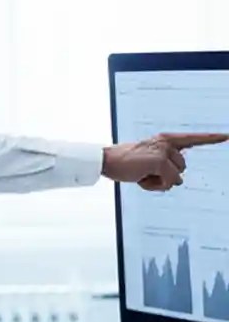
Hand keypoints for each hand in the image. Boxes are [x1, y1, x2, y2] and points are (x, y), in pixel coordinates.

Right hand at [103, 132, 228, 191]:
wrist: (105, 161)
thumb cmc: (124, 163)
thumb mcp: (148, 160)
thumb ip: (165, 164)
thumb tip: (178, 180)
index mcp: (165, 139)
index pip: (193, 138)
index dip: (212, 138)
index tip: (227, 136)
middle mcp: (167, 142)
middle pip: (182, 168)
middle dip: (166, 175)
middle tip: (144, 172)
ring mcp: (164, 151)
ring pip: (177, 177)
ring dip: (160, 181)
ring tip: (141, 174)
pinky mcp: (160, 161)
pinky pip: (169, 182)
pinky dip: (156, 186)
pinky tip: (141, 178)